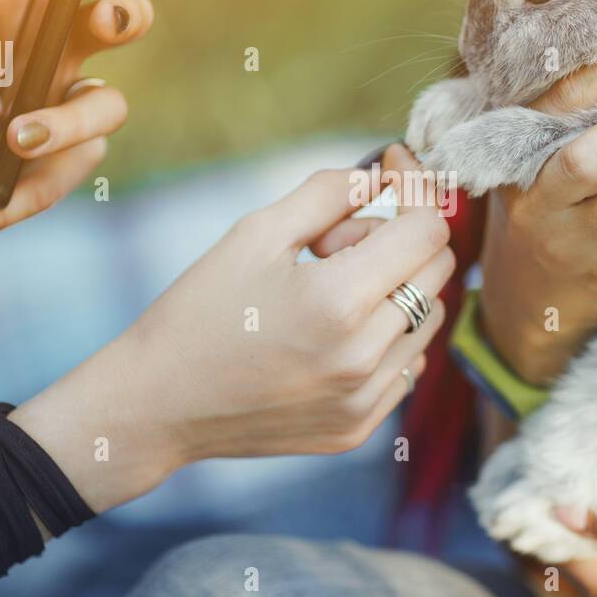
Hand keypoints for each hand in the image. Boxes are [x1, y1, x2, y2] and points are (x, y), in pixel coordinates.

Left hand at [0, 0, 152, 240]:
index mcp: (34, 0)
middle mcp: (66, 49)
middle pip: (127, 22)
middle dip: (126, 17)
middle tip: (102, 26)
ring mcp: (71, 106)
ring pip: (107, 109)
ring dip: (67, 125)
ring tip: (11, 142)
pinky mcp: (61, 163)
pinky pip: (57, 183)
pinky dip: (11, 207)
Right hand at [34, 159, 453, 502]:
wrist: (157, 405)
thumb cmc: (201, 309)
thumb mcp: (256, 233)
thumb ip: (330, 192)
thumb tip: (386, 174)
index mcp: (339, 302)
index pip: (428, 229)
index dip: (414, 186)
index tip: (390, 167)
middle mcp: (364, 358)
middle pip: (439, 269)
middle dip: (399, 237)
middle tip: (334, 242)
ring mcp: (366, 401)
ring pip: (431, 317)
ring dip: (397, 288)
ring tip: (328, 292)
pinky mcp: (360, 428)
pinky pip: (408, 364)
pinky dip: (387, 336)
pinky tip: (330, 333)